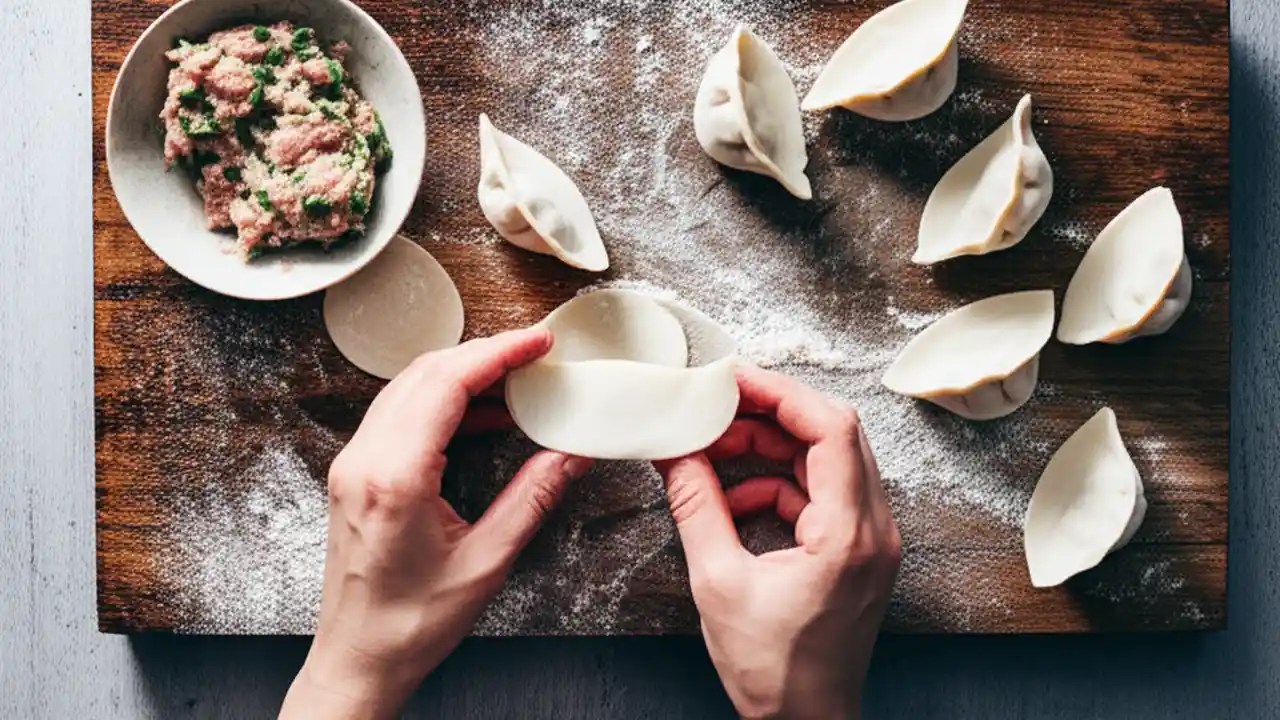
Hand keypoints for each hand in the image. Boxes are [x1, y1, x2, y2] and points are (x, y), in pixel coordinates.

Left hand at [281, 329, 592, 719]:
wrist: (358, 660)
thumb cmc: (410, 624)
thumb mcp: (486, 562)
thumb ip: (531, 499)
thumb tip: (569, 454)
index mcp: (394, 477)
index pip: (446, 384)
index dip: (498, 353)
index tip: (537, 341)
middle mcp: (364, 460)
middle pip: (425, 374)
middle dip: (484, 355)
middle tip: (534, 353)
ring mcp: (353, 465)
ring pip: (409, 389)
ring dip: (462, 376)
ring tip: (516, 382)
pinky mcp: (356, 475)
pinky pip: (399, 416)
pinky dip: (442, 403)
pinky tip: (482, 417)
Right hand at [657, 365, 900, 719]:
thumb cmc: (773, 672)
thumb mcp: (718, 583)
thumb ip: (695, 507)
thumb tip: (674, 453)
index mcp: (848, 535)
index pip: (831, 429)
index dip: (781, 393)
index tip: (734, 380)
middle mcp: (874, 530)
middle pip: (833, 435)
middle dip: (771, 415)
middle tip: (717, 409)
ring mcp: (872, 541)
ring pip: (828, 462)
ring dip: (771, 450)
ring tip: (714, 453)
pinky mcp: (859, 552)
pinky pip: (823, 494)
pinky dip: (778, 486)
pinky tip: (733, 501)